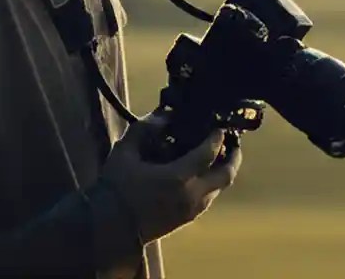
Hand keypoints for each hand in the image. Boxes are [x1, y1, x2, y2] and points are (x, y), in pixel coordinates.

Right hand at [99, 113, 242, 243]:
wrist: (110, 227)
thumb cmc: (116, 188)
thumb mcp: (125, 153)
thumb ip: (144, 130)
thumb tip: (163, 116)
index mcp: (178, 178)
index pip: (209, 153)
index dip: (217, 137)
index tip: (220, 126)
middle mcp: (192, 195)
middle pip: (226, 175)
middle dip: (233, 156)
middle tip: (233, 142)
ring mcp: (192, 210)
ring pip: (219, 189)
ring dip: (223, 171)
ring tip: (219, 156)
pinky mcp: (187, 219)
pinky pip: (209, 198)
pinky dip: (212, 183)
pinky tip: (202, 174)